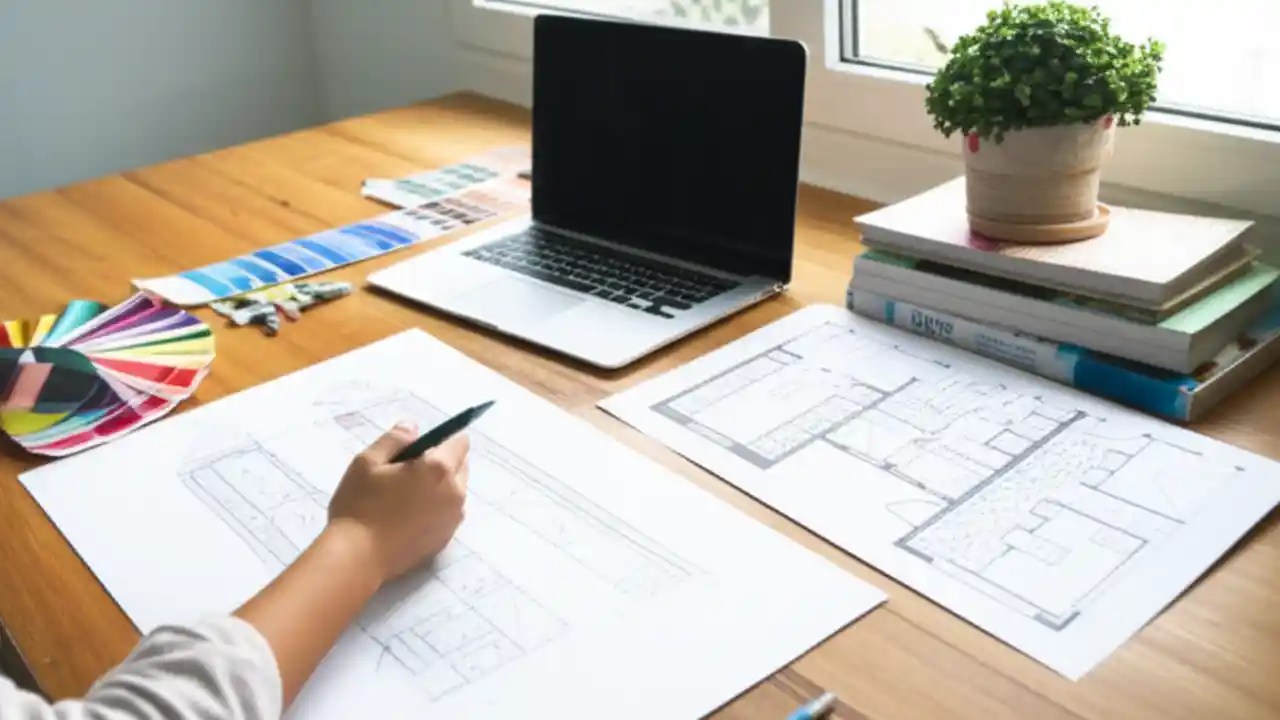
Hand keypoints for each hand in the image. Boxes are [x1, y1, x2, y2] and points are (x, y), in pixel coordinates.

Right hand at [327, 420, 469, 583]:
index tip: (420, 448)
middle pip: (461, 467)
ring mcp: (453, 519)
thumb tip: (412, 426)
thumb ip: (394, 439)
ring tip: (406, 497)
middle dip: (443, 463)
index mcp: (438, 469)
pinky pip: (447, 514)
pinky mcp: (445, 540)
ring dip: (440, 487)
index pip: (460, 442)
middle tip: (408, 472)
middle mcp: (455, 493)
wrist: (357, 558)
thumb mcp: (367, 462)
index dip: (442, 440)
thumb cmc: (360, 505)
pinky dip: (435, 510)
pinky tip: (408, 517)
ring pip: (455, 492)